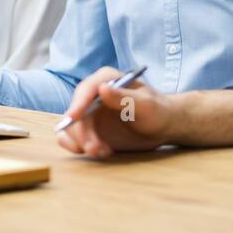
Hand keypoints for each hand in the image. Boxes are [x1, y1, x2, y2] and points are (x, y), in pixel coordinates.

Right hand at [55, 67, 172, 156]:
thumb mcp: (146, 105)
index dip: (77, 103)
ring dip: (82, 142)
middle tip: (95, 149)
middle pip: (75, 112)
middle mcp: (93, 94)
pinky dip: (81, 147)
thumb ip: (125, 98)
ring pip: (72, 127)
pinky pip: (73, 138)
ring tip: (103, 152)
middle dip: (81, 132)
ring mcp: (89, 112)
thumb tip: (102, 89)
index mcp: (107, 80)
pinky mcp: (88, 129)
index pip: (86, 89)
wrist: (160, 127)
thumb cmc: (157, 111)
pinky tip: (101, 152)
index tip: (73, 119)